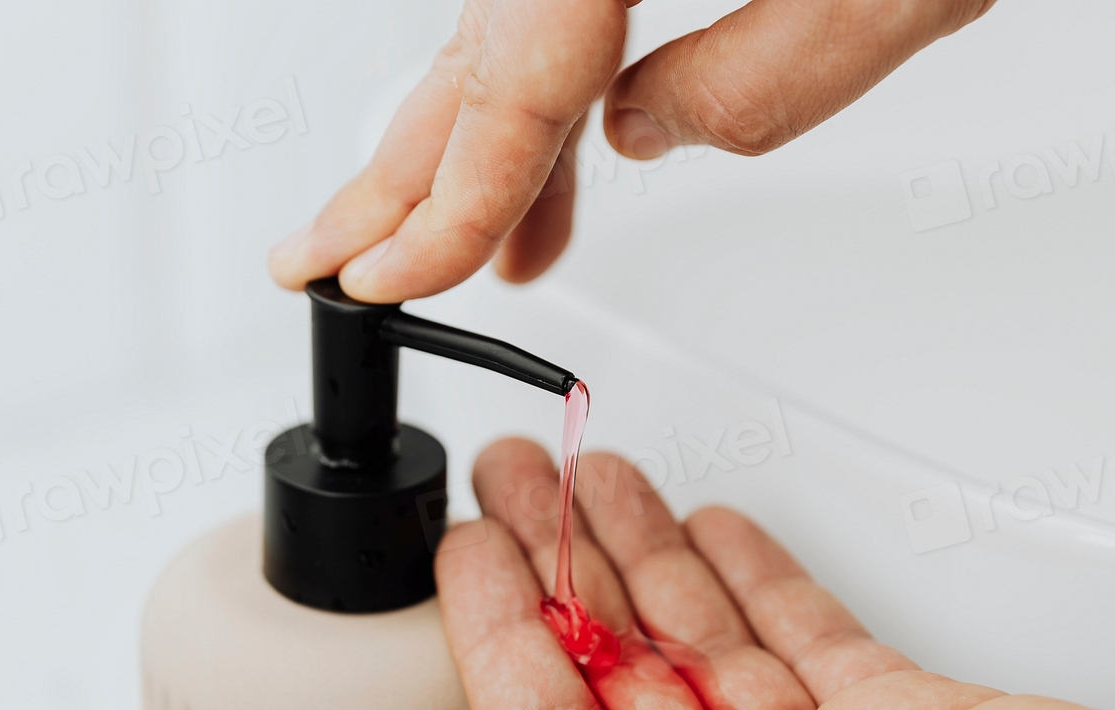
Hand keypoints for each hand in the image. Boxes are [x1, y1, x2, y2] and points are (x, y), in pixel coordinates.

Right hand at [269, 0, 996, 301]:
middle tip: (349, 266)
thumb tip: (642, 131)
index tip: (401, 278)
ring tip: (450, 245)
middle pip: (474, 46)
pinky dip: (539, 86)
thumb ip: (765, 81)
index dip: (450, 199)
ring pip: (505, 29)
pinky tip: (544, 150)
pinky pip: (554, 4)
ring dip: (474, 148)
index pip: (508, 77)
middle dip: (410, 179)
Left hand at [435, 438, 1114, 709]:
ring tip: (600, 477)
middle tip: (524, 475)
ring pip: (696, 635)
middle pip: (613, 658)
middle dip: (563, 556)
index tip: (471, 536)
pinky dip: (750, 579)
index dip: (496, 616)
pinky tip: (713, 533)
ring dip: (645, 550)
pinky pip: (793, 636)